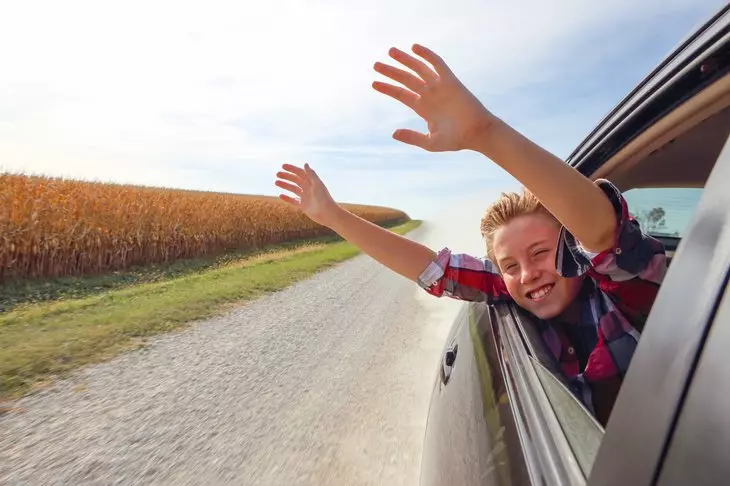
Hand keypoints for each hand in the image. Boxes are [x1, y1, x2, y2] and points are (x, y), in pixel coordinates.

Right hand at [275, 163, 338, 226]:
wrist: (327, 213)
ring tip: (276, 182)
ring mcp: (305, 197)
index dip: (292, 169)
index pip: (300, 173)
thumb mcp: (317, 184)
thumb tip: (305, 163)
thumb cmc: (324, 198)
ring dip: (285, 185)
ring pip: (293, 189)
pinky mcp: (303, 205)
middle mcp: (308, 188)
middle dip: (286, 176)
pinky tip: (280, 195)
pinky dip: (287, 198)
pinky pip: (293, 200)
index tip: (282, 166)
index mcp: (312, 182)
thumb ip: (311, 174)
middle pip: (295, 180)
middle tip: (277, 174)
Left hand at [373, 44, 495, 151]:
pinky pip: (437, 64)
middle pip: (405, 79)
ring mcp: (439, 86)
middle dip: (391, 71)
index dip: (387, 88)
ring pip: (418, 68)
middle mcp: (429, 94)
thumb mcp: (430, 142)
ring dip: (405, 59)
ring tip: (390, 51)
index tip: (374, 83)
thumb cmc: (456, 140)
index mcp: (422, 107)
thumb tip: (393, 133)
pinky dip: (427, 55)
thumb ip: (412, 137)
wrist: (477, 133)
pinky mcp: (451, 81)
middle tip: (375, 64)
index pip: (401, 94)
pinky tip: (415, 47)